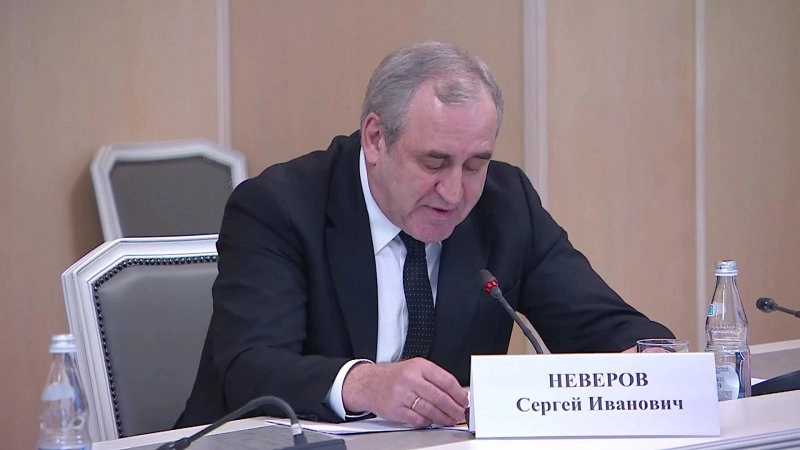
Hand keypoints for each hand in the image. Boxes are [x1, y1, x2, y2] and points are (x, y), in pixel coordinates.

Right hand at [341, 358, 467, 426]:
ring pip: (431, 410)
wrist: (367, 383)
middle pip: (440, 397)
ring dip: (444, 418)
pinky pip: (418, 419)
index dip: (458, 393)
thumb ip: (434, 378)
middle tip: (460, 413)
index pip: (446, 380)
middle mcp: (411, 379)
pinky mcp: (396, 409)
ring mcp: (403, 395)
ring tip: (450, 420)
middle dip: (454, 408)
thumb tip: (455, 393)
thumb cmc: (394, 377)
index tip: (464, 400)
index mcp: (419, 366)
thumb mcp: (414, 368)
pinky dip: (428, 422)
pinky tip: (432, 421)